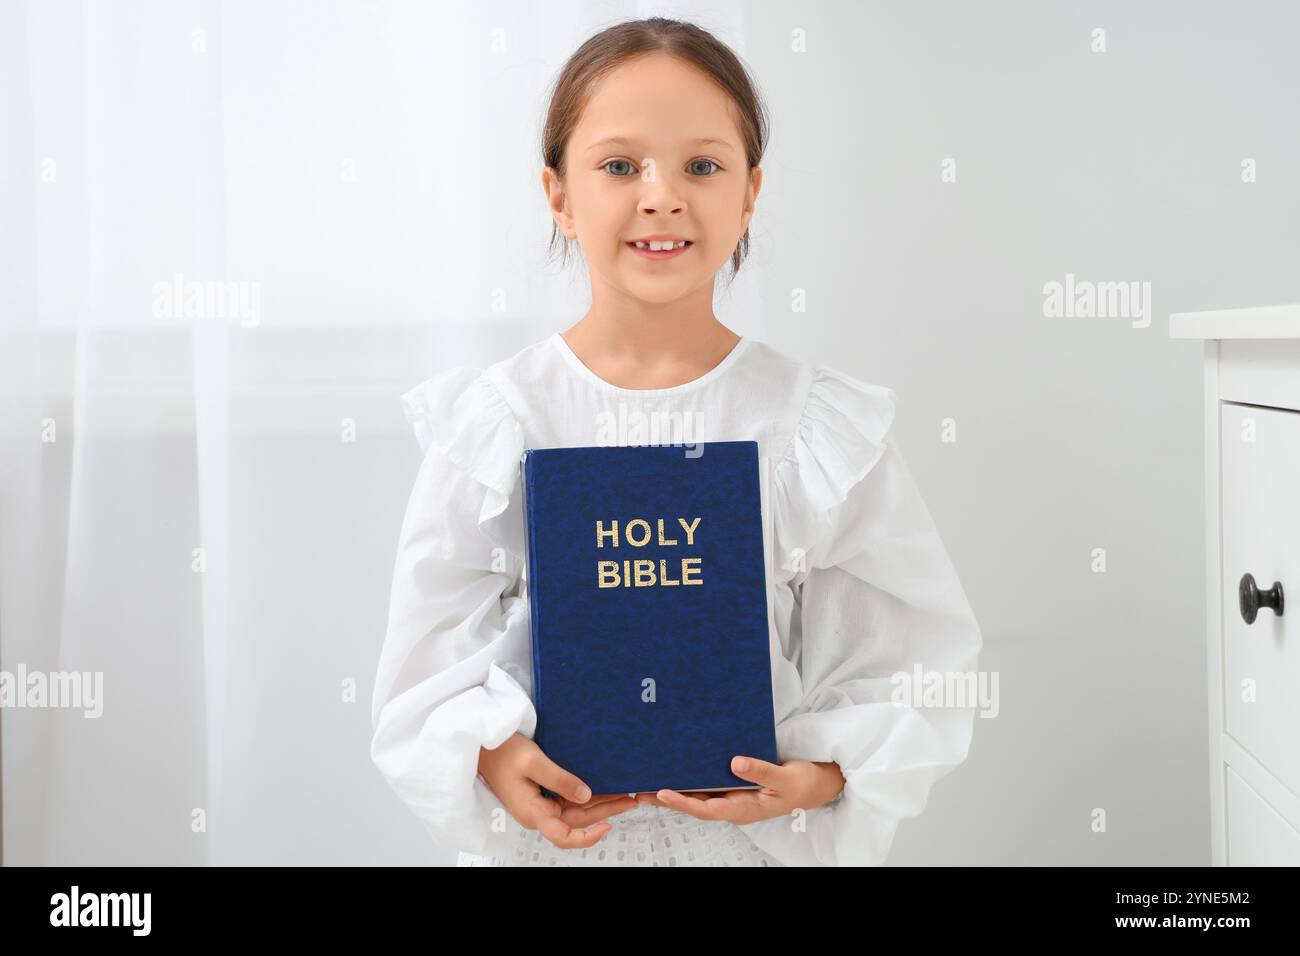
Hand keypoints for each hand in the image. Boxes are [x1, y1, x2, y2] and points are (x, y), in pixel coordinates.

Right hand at [478, 733, 638, 848]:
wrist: (483, 743)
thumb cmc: (502, 751)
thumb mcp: (533, 761)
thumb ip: (560, 779)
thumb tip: (586, 795)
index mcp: (532, 812)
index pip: (563, 836)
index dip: (587, 837)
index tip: (609, 826)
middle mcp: (538, 812)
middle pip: (577, 820)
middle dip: (606, 811)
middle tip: (632, 799)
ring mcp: (540, 804)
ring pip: (576, 810)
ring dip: (600, 803)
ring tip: (626, 794)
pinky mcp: (542, 794)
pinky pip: (568, 799)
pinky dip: (587, 795)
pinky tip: (604, 787)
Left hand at [635, 756, 844, 824]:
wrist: (815, 784)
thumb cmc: (801, 784)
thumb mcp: (784, 779)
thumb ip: (761, 772)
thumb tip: (735, 762)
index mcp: (742, 809)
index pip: (705, 809)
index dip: (683, 802)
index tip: (662, 793)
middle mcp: (733, 804)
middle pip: (694, 803)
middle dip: (668, 797)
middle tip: (641, 787)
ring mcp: (733, 795)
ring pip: (699, 793)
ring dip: (676, 786)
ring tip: (650, 777)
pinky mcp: (734, 783)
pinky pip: (709, 782)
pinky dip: (692, 775)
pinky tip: (679, 765)